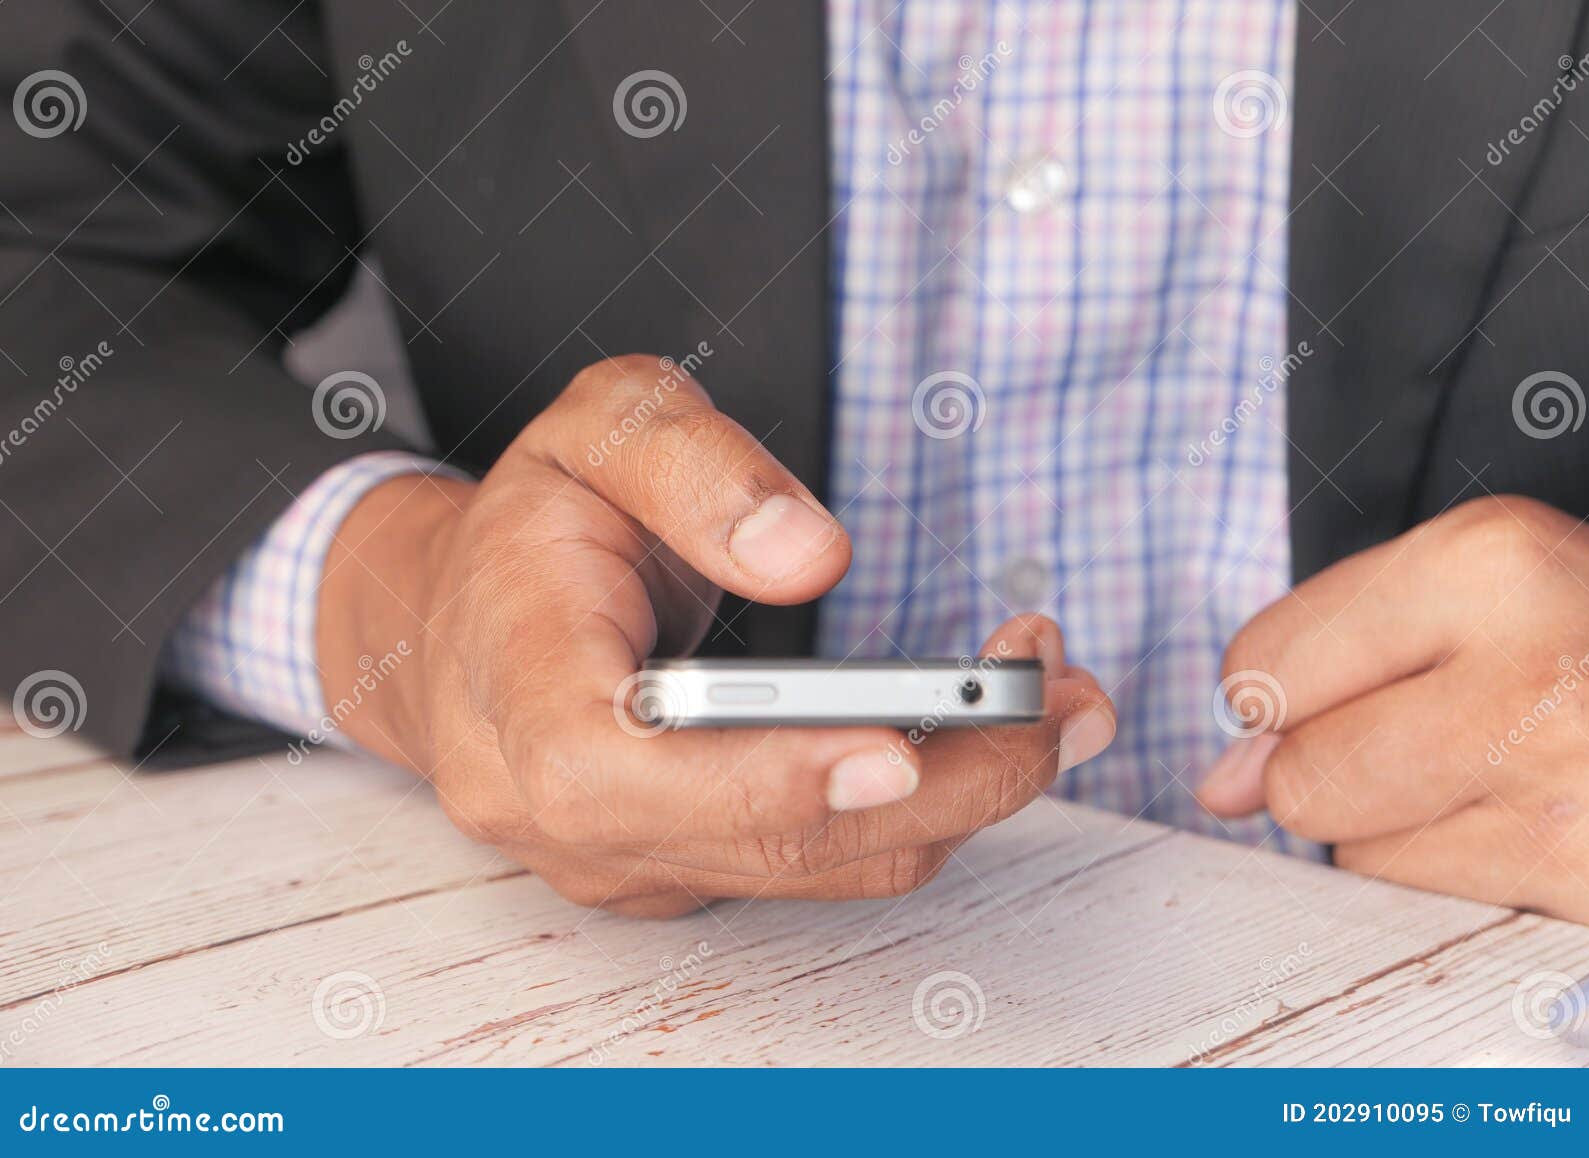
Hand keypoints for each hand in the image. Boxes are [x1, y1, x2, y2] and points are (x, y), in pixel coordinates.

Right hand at [316, 355, 1117, 916]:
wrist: (467, 620)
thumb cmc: (538, 521)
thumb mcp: (597, 430)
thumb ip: (695, 470)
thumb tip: (813, 555)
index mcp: (511, 688)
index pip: (613, 770)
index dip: (760, 778)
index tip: (895, 753)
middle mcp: (561, 811)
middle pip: (759, 841)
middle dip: (935, 781)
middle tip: (1060, 699)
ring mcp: (625, 859)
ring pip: (813, 868)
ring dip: (956, 796)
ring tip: (1058, 702)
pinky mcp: (687, 870)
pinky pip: (818, 865)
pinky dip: (915, 807)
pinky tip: (983, 737)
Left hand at [1200, 495, 1588, 924]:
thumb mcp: (1482, 586)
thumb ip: (1326, 657)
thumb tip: (1220, 783)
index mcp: (1494, 564)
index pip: (1260, 668)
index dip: (1282, 690)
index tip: (1350, 681)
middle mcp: (1537, 683)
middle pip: (1304, 783)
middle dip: (1340, 771)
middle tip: (1443, 729)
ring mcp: (1577, 803)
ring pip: (1364, 859)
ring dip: (1408, 829)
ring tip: (1515, 770)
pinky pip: (1441, 910)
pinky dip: (1466, 878)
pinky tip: (1542, 824)